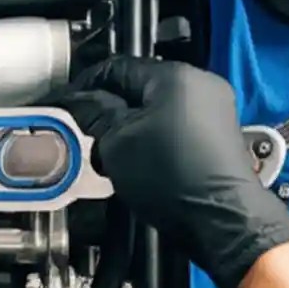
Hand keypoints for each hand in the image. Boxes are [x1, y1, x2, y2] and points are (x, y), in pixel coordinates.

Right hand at [58, 56, 288, 287]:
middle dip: (108, 112)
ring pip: (155, 109)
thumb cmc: (173, 178)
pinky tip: (137, 165)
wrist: (220, 220)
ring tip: (111, 157)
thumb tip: (77, 100)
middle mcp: (200, 84)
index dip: (85, 86)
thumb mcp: (117, 141)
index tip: (68, 105)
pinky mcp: (216, 136)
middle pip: (137, 88)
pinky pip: (174, 127)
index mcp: (175, 76)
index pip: (116, 67)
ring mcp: (213, 110)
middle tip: (87, 135)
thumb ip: (93, 112)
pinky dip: (151, 140)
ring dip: (128, 129)